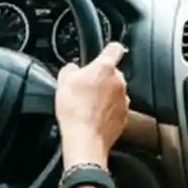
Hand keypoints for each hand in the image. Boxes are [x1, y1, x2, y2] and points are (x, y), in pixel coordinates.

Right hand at [55, 42, 128, 168]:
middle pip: (113, 73)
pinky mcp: (124, 117)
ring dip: (105, 96)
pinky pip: (116, 109)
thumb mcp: (63, 81)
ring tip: (88, 106)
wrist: (84, 139)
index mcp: (105, 68)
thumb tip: (72, 68)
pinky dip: (108, 112)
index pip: (115, 48)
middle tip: (86, 88)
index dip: (109, 49)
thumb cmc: (74, 109)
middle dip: (102, 78)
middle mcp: (119, 82)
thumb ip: (70, 68)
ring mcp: (124, 100)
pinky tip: (94, 118)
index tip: (105, 51)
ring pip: (115, 92)